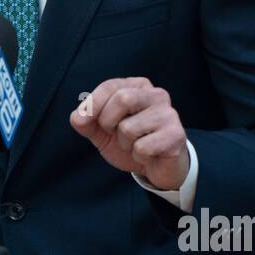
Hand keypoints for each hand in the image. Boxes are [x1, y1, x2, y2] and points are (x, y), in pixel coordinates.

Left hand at [69, 77, 189, 189]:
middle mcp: (157, 95)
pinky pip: (142, 147)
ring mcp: (169, 114)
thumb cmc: (130, 142)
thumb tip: (78, 118)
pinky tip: (148, 155)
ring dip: (124, 143)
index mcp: (138, 86)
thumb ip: (86, 122)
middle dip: (108, 121)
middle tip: (114, 133)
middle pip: (123, 99)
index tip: (84, 121)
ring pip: (129, 127)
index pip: (110, 86)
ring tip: (135, 145)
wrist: (157, 168)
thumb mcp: (102, 131)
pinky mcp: (176, 135)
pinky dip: (138, 156)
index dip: (92, 104)